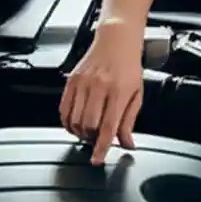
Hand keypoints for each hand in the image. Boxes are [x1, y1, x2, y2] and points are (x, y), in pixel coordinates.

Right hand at [59, 20, 144, 164]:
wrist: (116, 41)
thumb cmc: (129, 67)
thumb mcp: (137, 94)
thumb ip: (129, 121)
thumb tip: (127, 143)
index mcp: (118, 92)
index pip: (108, 127)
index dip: (101, 148)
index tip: (97, 160)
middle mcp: (99, 87)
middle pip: (89, 126)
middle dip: (92, 138)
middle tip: (98, 138)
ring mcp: (83, 84)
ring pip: (74, 119)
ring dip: (80, 132)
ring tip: (89, 130)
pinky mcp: (71, 81)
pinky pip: (63, 109)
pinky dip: (67, 121)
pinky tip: (75, 123)